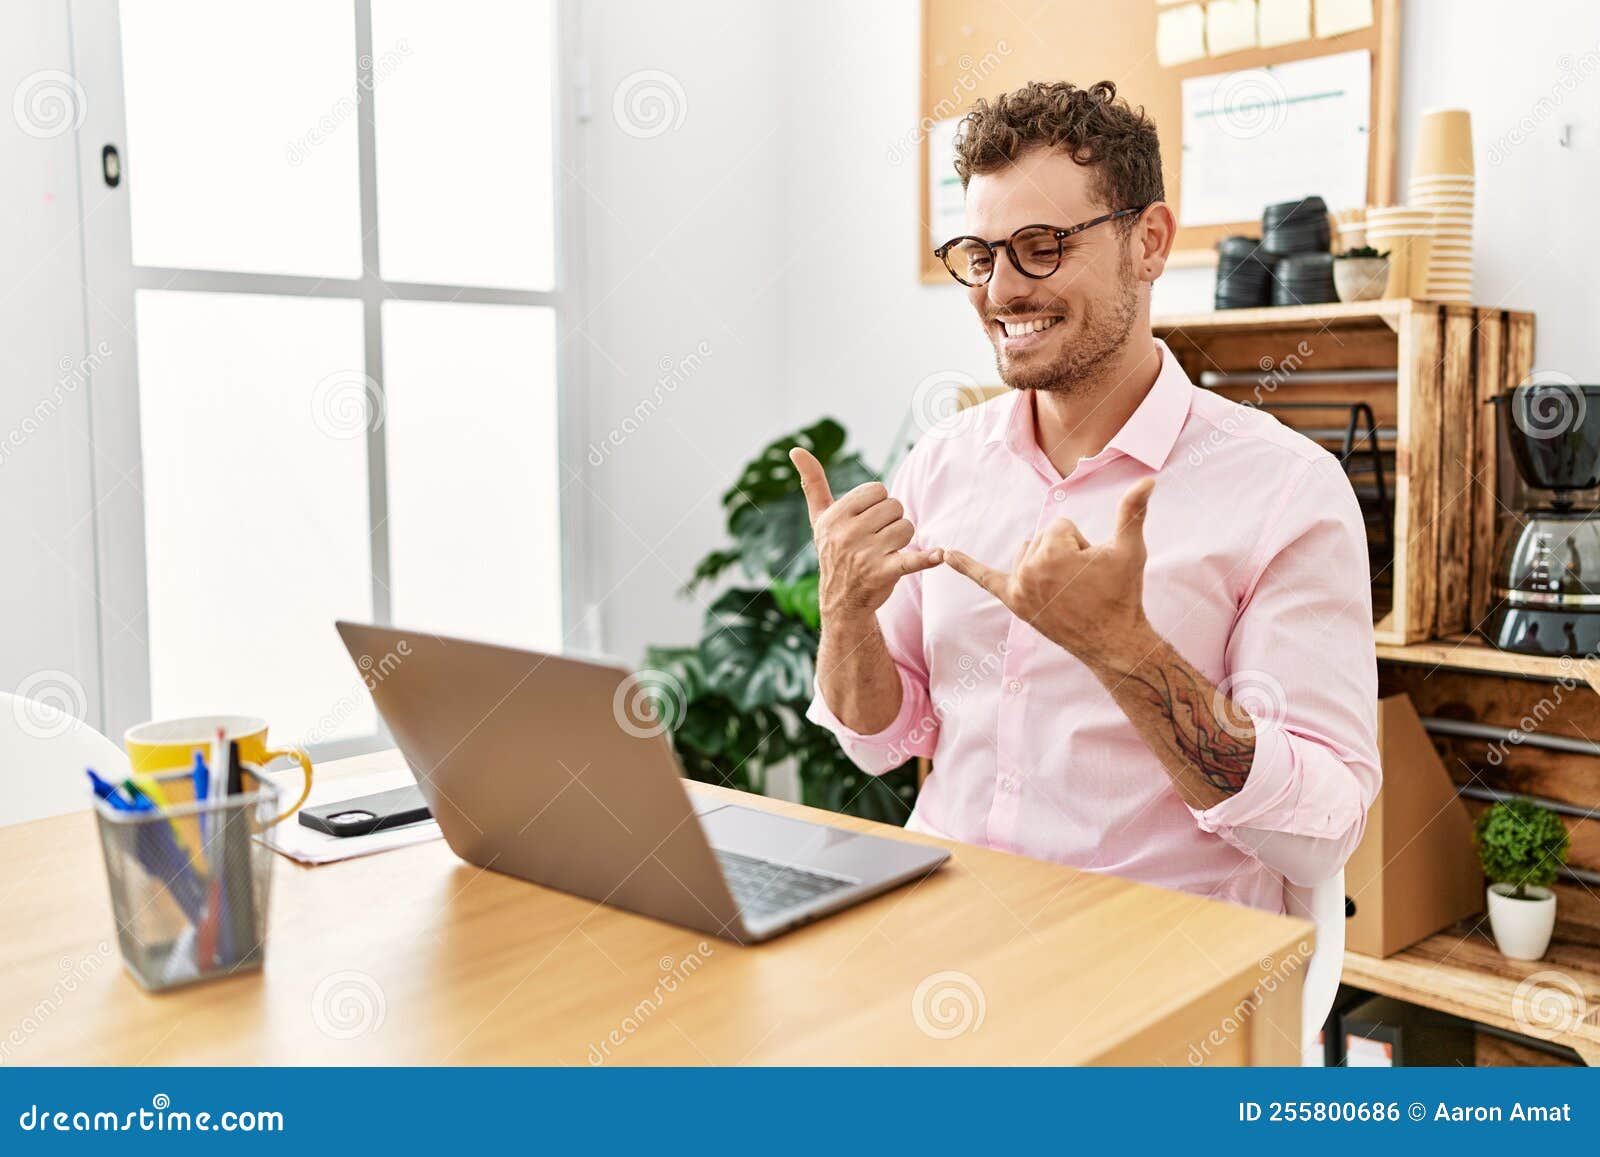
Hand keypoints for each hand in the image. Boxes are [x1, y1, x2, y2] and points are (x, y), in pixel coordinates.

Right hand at [791, 447, 942, 623]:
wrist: (841, 601)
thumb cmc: (833, 551)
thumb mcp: (819, 519)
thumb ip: (812, 483)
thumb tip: (796, 449)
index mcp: (834, 516)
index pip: (877, 490)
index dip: (877, 504)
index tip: (866, 521)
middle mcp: (847, 534)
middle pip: (895, 506)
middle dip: (891, 521)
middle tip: (877, 539)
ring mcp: (866, 554)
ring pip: (907, 527)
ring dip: (903, 539)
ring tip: (886, 551)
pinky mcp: (885, 573)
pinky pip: (912, 560)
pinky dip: (926, 559)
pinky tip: (939, 555)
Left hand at [944, 478, 1156, 667]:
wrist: (1113, 641)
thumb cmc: (1123, 592)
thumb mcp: (1129, 549)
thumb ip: (1133, 510)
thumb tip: (1149, 479)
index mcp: (1051, 552)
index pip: (1060, 526)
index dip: (1081, 543)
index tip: (1092, 569)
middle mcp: (1028, 569)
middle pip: (1042, 538)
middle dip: (1064, 552)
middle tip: (1082, 583)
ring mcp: (1018, 588)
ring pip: (1027, 553)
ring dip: (1046, 562)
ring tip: (1067, 589)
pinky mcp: (1014, 602)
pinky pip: (984, 578)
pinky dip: (965, 566)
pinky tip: (944, 554)